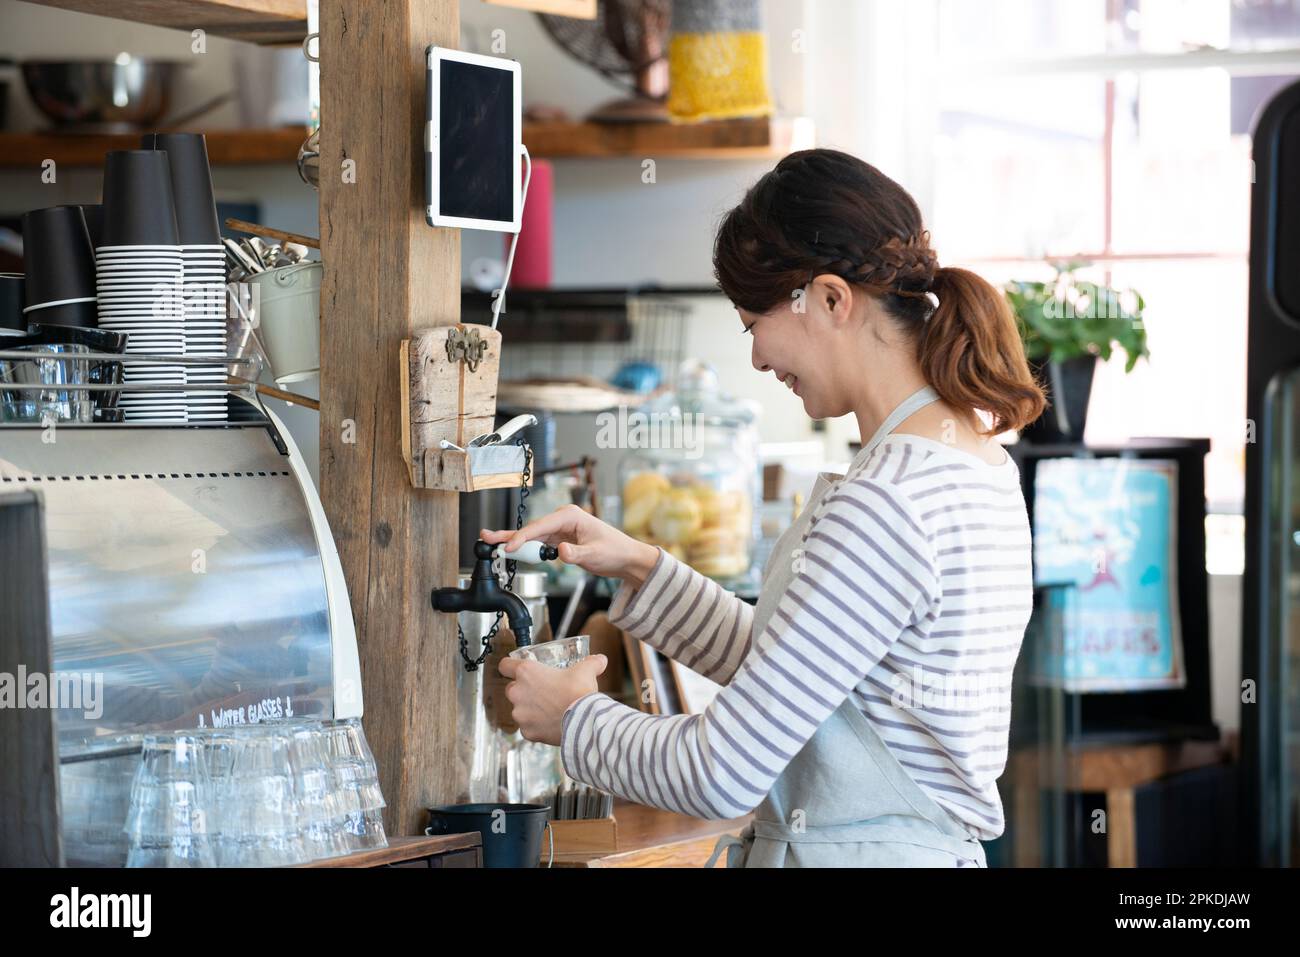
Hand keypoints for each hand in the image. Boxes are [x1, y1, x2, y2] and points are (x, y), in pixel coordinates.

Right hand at [481, 504, 659, 586]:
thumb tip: (560, 552)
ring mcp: (560, 529)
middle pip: (531, 528)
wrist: (625, 558)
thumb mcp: (595, 555)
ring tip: (492, 544)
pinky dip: (525, 548)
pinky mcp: (560, 539)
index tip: (509, 547)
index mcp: (571, 516)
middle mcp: (563, 519)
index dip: (523, 537)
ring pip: (532, 536)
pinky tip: (510, 550)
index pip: (541, 526)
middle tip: (487, 537)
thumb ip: (576, 554)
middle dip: (509, 535)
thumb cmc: (614, 551)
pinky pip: (538, 543)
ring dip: (513, 541)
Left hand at [497, 654, 608, 745]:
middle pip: (511, 689)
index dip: (510, 666)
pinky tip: (551, 723)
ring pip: (519, 710)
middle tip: (541, 692)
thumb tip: (600, 660)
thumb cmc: (579, 693)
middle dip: (523, 690)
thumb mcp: (586, 670)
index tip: (514, 669)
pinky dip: (536, 726)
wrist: (584, 722)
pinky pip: (528, 728)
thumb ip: (591, 663)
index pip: (505, 665)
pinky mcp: (527, 732)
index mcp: (527, 673)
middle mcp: (517, 693)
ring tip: (549, 710)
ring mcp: (520, 714)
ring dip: (530, 709)